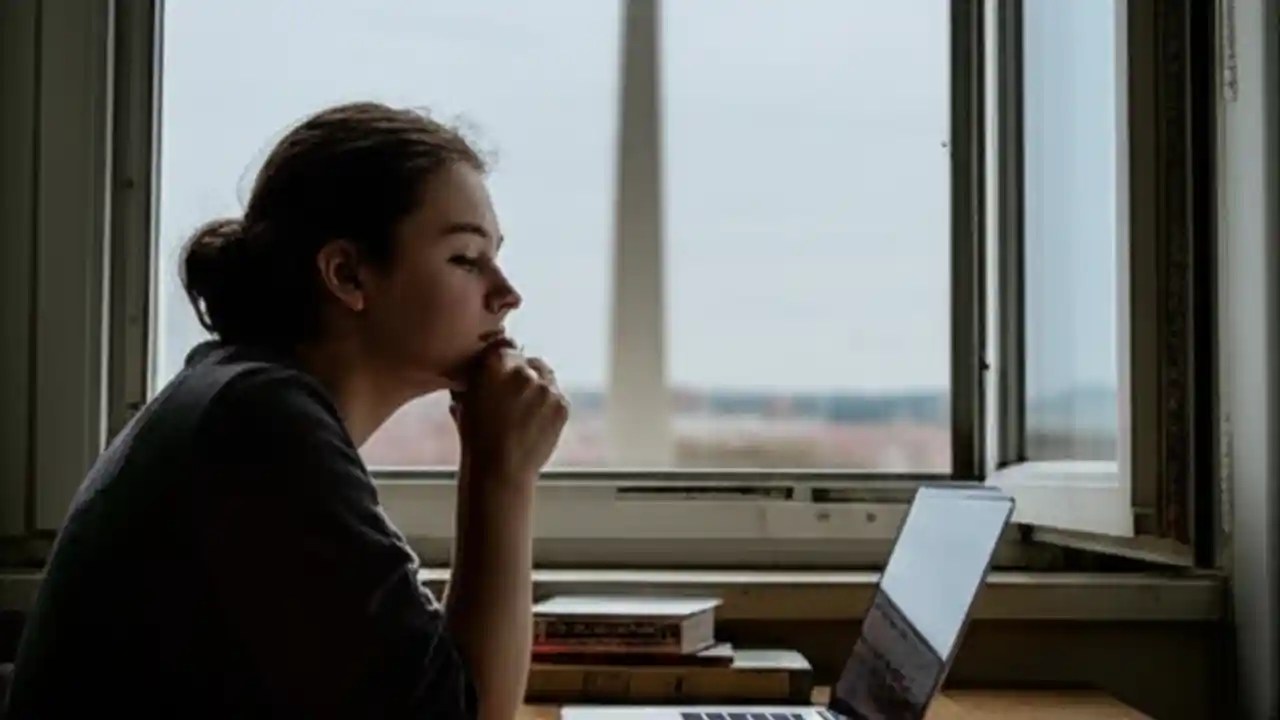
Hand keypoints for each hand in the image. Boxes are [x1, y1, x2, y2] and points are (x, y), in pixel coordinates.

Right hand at [450, 343, 568, 486]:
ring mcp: (546, 388)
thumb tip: (481, 365)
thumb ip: (475, 376)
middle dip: (522, 373)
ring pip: (545, 377)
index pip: (504, 346)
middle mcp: (523, 371)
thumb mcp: (464, 400)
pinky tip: (534, 422)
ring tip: (524, 411)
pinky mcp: (562, 404)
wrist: (501, 471)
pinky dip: (549, 405)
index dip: (503, 360)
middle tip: (513, 395)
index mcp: (495, 364)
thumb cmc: (476, 439)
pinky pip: (557, 396)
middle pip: (528, 361)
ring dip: (537, 387)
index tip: (502, 370)